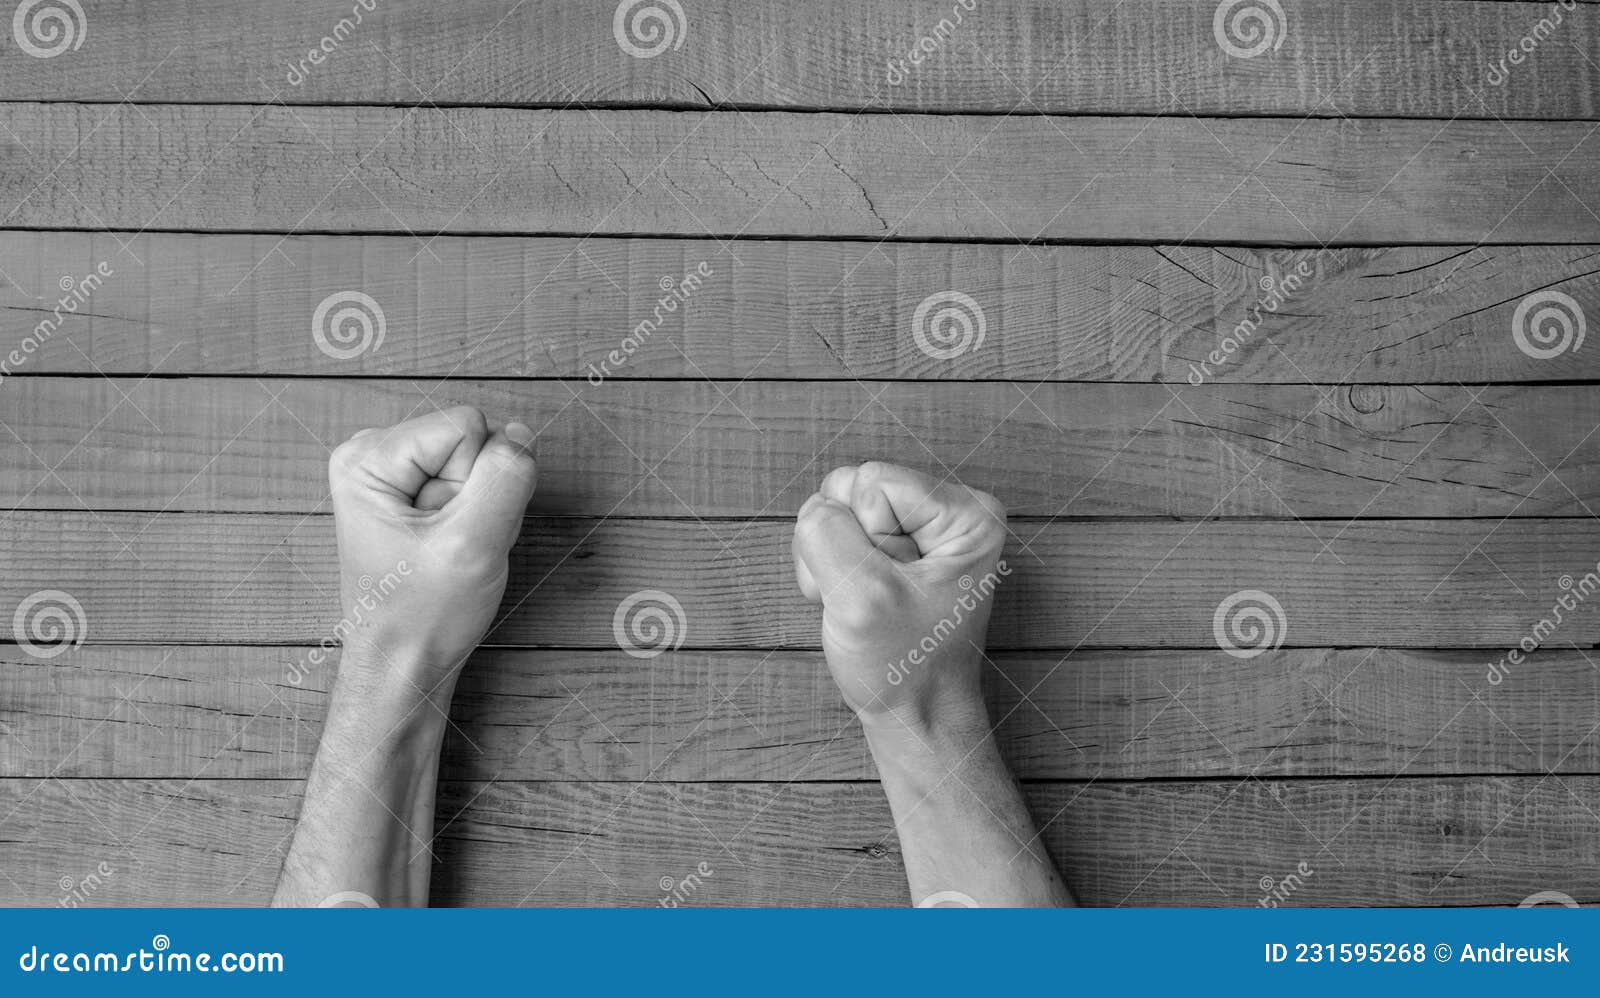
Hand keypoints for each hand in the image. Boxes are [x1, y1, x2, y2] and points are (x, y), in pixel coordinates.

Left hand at [326, 406, 536, 695]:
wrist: (405, 663)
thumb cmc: (423, 615)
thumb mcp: (473, 544)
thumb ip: (505, 479)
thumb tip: (520, 434)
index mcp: (367, 457)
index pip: (467, 426)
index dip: (476, 481)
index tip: (452, 531)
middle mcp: (372, 452)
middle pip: (472, 439)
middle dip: (480, 493)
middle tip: (457, 544)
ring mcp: (393, 472)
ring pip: (479, 461)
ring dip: (481, 508)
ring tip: (454, 550)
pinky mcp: (412, 490)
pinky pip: (473, 481)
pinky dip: (477, 516)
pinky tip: (456, 547)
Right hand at [792, 461, 1007, 733]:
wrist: (914, 716)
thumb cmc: (905, 667)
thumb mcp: (862, 597)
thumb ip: (827, 533)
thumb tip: (817, 509)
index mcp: (967, 513)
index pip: (872, 482)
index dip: (863, 536)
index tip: (889, 588)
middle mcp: (949, 511)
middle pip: (852, 489)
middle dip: (841, 545)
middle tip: (869, 597)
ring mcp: (920, 530)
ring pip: (836, 510)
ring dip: (830, 560)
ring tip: (860, 604)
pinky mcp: (894, 548)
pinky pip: (834, 532)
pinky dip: (830, 571)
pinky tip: (853, 604)